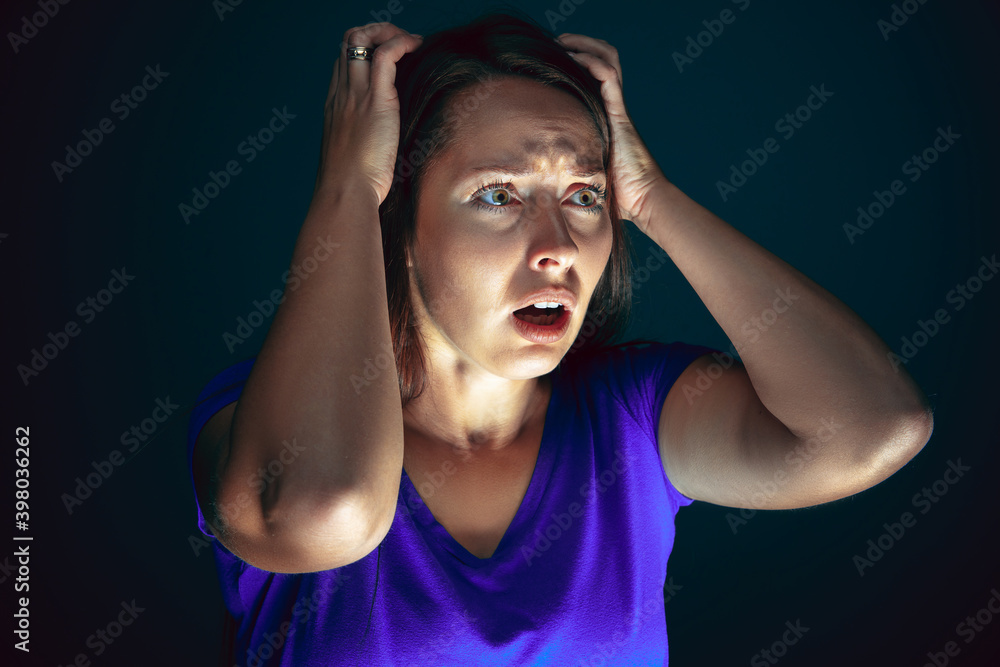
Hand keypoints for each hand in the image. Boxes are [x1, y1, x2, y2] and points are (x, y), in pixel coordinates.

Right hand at [315, 22, 422, 204]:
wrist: (346, 193)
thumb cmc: (353, 186)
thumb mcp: (353, 159)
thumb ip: (363, 145)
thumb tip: (383, 151)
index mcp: (334, 106)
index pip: (343, 62)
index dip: (364, 51)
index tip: (387, 59)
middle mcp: (341, 94)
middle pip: (348, 42)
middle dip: (374, 33)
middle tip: (401, 45)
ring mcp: (355, 94)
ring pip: (361, 39)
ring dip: (388, 32)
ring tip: (411, 43)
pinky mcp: (375, 100)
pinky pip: (385, 55)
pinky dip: (401, 43)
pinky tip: (417, 47)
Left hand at [556, 33, 666, 234]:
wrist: (643, 201)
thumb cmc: (615, 195)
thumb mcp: (583, 173)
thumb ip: (566, 166)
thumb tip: (534, 177)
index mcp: (605, 118)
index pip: (596, 77)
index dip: (579, 60)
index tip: (554, 57)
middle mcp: (613, 108)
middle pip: (605, 61)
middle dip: (582, 44)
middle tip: (559, 42)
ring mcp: (618, 109)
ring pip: (607, 61)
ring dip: (585, 45)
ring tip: (563, 41)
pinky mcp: (620, 114)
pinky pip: (608, 77)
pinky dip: (592, 62)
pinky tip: (575, 58)